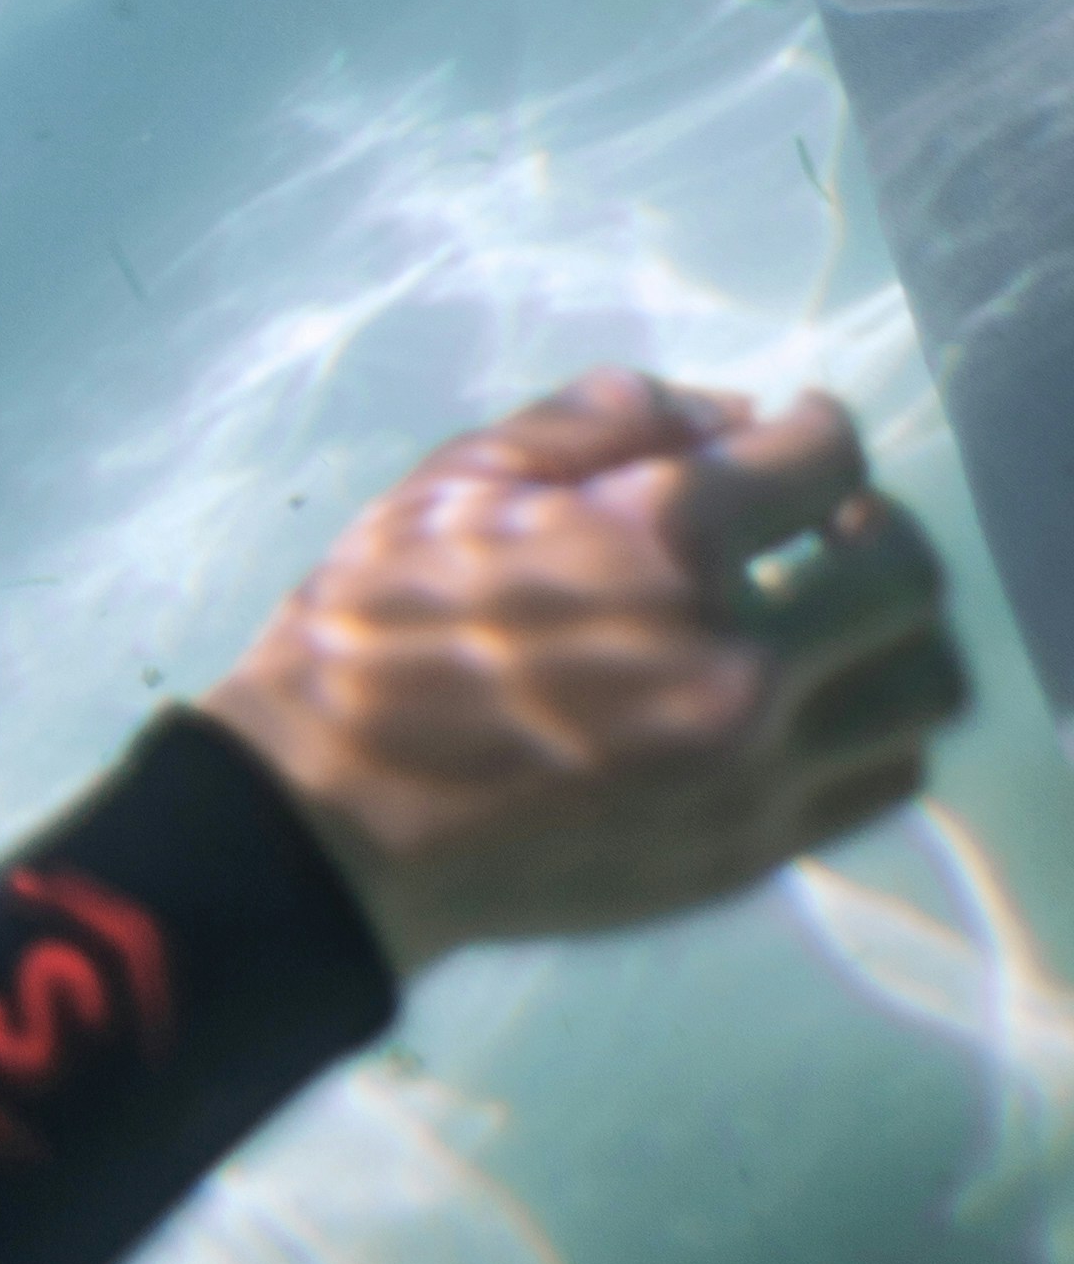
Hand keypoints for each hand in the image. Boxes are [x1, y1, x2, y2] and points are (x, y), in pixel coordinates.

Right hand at [204, 366, 965, 977]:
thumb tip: (723, 413)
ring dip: (892, 628)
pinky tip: (802, 693)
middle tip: (820, 516)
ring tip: (825, 610)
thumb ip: (598, 420)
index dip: (817, 422)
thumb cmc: (381, 628)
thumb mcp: (462, 479)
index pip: (823, 458)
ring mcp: (757, 768)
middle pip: (906, 574)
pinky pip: (882, 775)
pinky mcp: (753, 850)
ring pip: (921, 686)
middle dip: (873, 521)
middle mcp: (739, 656)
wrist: (342, 820)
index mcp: (663, 544)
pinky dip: (870, 717)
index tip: (796, 423)